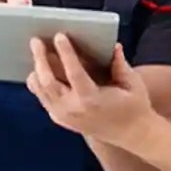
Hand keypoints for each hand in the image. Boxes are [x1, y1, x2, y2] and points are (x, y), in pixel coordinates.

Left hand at [26, 33, 153, 146]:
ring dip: (36, 70)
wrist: (131, 134)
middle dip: (40, 59)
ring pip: (41, 91)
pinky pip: (44, 99)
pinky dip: (38, 84)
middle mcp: (74, 110)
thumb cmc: (134, 106)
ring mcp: (65, 117)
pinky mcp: (61, 120)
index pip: (74, 72)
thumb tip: (113, 45)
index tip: (59, 35)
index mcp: (92, 99)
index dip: (66, 53)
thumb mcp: (133, 84)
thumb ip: (120, 65)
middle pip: (48, 82)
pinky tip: (38, 69)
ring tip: (35, 51)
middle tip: (36, 40)